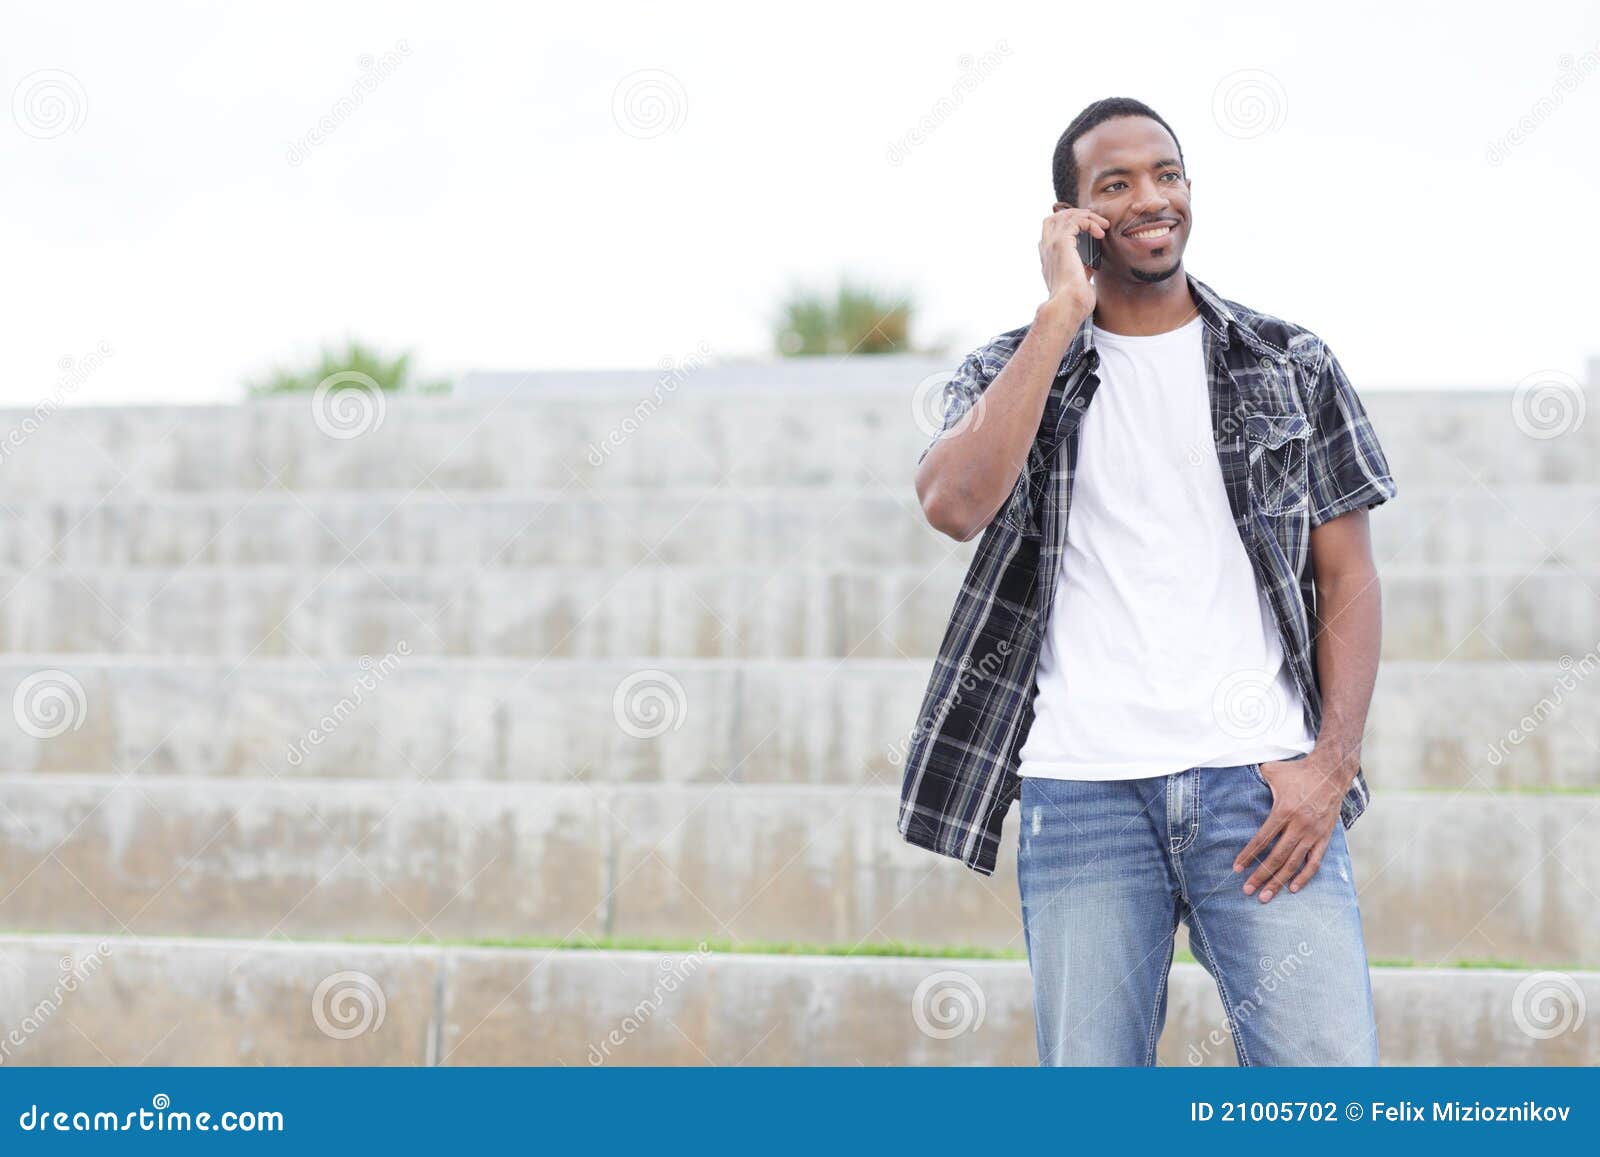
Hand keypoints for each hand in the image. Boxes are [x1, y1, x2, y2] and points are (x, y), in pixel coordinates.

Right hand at [1038, 207, 1107, 319]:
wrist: (1068, 305)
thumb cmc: (1074, 301)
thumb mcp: (1078, 281)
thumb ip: (1081, 269)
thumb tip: (1090, 264)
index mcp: (1048, 258)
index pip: (1051, 232)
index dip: (1068, 225)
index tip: (1088, 230)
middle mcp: (1046, 249)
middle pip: (1055, 217)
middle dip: (1076, 214)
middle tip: (1095, 222)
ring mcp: (1051, 244)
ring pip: (1066, 215)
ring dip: (1087, 216)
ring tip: (1102, 225)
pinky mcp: (1061, 242)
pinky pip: (1076, 220)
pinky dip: (1090, 223)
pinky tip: (1100, 233)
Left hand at [1232, 753, 1352, 901]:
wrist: (1331, 772)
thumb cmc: (1298, 771)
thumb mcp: (1272, 770)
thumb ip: (1254, 777)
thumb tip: (1236, 777)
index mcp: (1284, 811)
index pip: (1262, 839)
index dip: (1249, 855)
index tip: (1237, 868)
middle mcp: (1299, 825)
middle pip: (1276, 857)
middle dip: (1260, 876)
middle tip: (1247, 890)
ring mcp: (1313, 834)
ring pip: (1294, 864)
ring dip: (1279, 882)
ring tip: (1265, 896)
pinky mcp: (1325, 838)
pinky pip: (1314, 862)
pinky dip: (1304, 877)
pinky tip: (1293, 889)